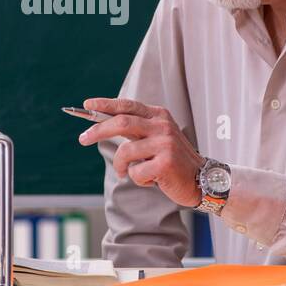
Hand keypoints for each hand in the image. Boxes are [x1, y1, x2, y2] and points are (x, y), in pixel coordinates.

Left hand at [77, 97, 203, 208]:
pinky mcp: (165, 163)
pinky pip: (135, 172)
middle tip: (83, 139)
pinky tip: (152, 180)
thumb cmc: (173, 160)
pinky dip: (137, 179)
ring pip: (125, 152)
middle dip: (98, 131)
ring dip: (119, 166)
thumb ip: (135, 129)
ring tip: (126, 172)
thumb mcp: (156, 138)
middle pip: (122, 123)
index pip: (128, 105)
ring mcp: (165, 143)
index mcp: (159, 116)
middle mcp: (162, 126)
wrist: (203, 180)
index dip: (105, 104)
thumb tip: (102, 124)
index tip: (87, 106)